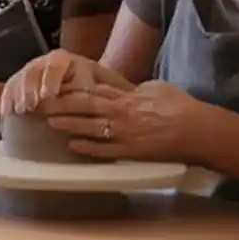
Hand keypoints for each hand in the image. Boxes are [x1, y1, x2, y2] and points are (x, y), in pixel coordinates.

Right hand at [0, 49, 132, 115]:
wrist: (80, 79)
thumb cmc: (90, 86)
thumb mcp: (95, 85)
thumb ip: (90, 93)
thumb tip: (88, 103)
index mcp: (63, 59)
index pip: (54, 67)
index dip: (51, 81)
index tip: (49, 96)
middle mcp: (43, 61)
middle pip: (33, 72)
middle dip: (31, 89)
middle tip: (31, 106)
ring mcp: (29, 69)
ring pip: (20, 79)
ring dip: (19, 96)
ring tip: (21, 111)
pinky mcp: (19, 80)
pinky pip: (9, 88)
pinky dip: (7, 100)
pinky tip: (7, 113)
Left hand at [43, 81, 208, 161]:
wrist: (198, 130)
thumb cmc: (180, 106)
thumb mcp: (155, 88)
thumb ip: (134, 88)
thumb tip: (124, 88)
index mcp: (126, 96)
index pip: (92, 90)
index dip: (70, 89)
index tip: (53, 87)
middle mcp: (121, 113)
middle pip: (84, 106)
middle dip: (60, 104)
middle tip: (40, 102)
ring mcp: (124, 133)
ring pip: (90, 126)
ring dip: (68, 124)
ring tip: (49, 121)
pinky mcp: (131, 152)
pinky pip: (105, 150)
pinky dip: (88, 148)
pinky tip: (72, 146)